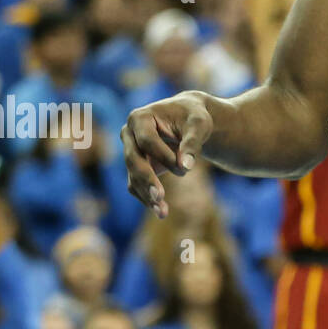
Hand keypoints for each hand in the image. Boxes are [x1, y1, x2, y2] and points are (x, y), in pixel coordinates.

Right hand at [121, 92, 214, 217]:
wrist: (189, 118)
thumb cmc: (193, 116)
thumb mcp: (199, 123)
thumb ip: (192, 141)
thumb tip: (187, 166)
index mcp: (140, 117)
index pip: (147, 141)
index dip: (164, 156)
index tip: (184, 169)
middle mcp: (128, 134)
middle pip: (133, 160)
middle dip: (147, 180)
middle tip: (159, 197)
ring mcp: (130, 151)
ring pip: (133, 176)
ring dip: (146, 195)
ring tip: (162, 212)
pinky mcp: (136, 166)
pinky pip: (136, 185)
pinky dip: (147, 198)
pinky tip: (161, 211)